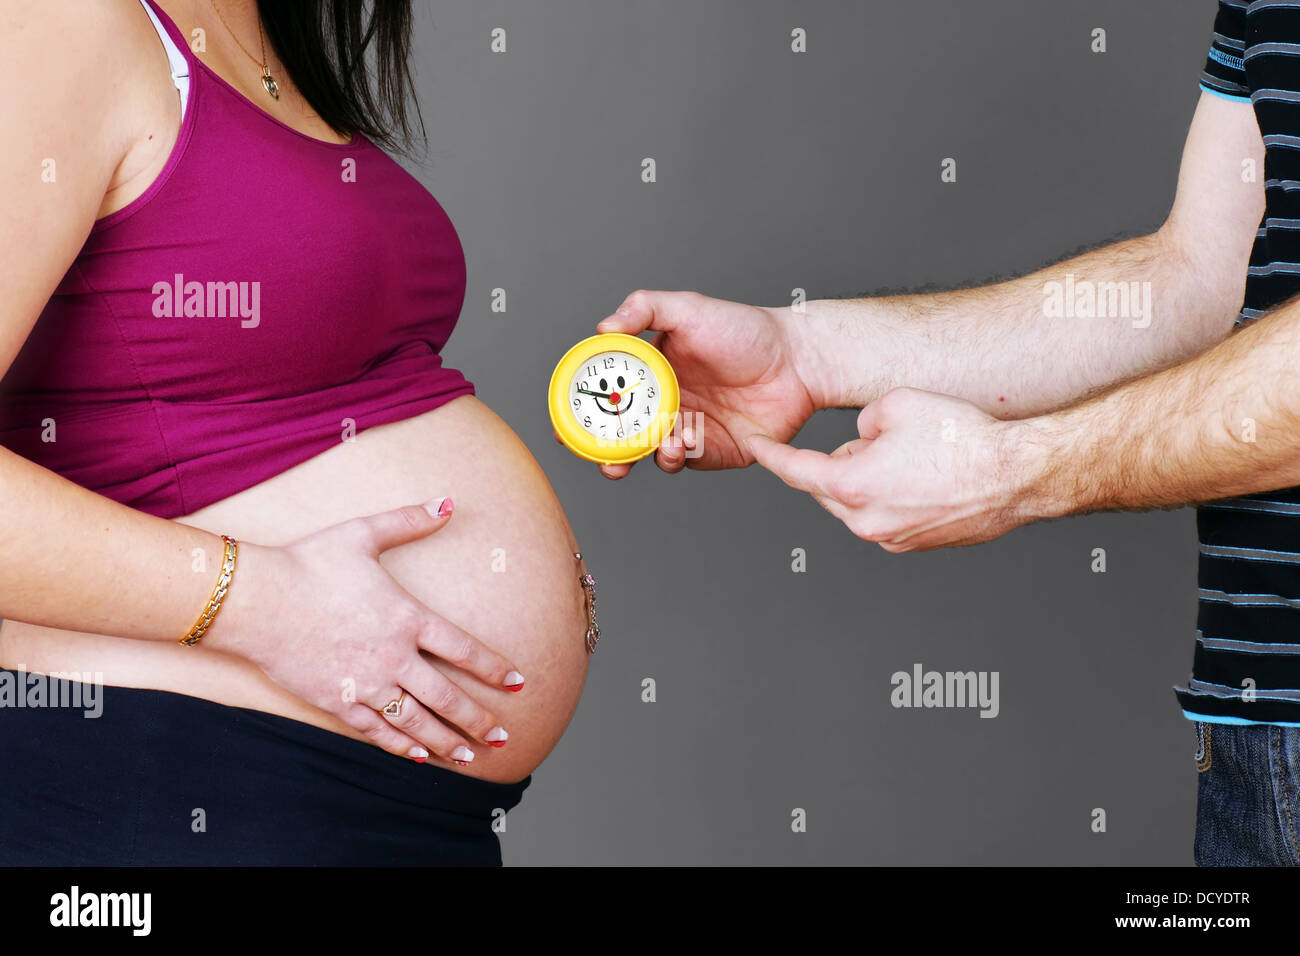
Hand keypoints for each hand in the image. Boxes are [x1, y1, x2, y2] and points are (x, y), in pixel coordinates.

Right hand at [205, 498, 523, 764]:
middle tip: (504, 736)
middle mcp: (394, 657)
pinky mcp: (338, 702)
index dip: (495, 668)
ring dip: (448, 741)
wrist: (257, 601)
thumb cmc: (308, 563)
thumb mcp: (363, 533)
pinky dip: (402, 746)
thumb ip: (409, 521)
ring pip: (417, 722)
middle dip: (479, 719)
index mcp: (407, 618)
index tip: (518, 682)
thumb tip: (448, 501)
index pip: (464, 650)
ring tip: (471, 756)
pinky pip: (378, 731)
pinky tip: (419, 756)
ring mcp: (367, 684)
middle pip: (448, 697)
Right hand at [591, 290, 818, 477]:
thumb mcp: (690, 309)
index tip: (566, 419)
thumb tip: (603, 326)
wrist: (798, 363)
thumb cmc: (747, 331)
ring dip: (642, 454)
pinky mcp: (710, 452)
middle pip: (621, 432)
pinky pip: (682, 461)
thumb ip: (645, 308)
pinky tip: (682, 442)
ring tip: (658, 440)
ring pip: (647, 451)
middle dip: (603, 450)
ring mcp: (686, 428)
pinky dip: (675, 456)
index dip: (583, 407)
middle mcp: (664, 401)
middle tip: (600, 455)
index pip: (607, 392)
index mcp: (652, 370)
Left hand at [746, 387, 1044, 551]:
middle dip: (844, 462)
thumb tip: (860, 438)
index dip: (770, 454)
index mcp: (852, 485)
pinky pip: (886, 516)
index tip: (754, 445)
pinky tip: (927, 478)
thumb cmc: (963, 438)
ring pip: (859, 503)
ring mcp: (891, 538)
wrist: (1016, 474)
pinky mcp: (914, 545)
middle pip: (829, 487)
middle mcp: (866, 520)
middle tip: (884, 440)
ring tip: (917, 458)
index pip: (795, 470)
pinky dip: (894, 497)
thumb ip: (860, 421)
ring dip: (871, 480)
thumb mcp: (895, 404)